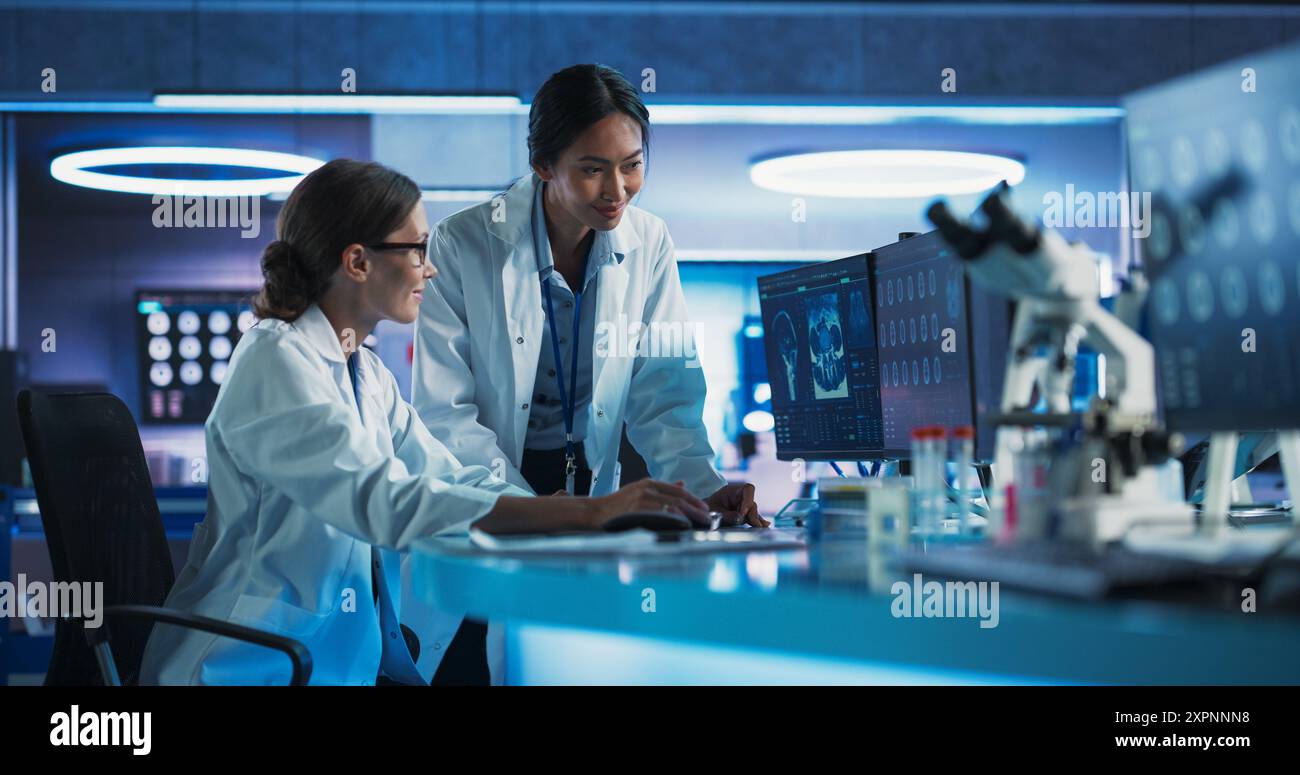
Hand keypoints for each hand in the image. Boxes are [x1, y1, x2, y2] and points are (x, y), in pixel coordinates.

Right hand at [587, 479, 712, 528]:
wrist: (595, 512)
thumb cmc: (616, 505)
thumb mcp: (639, 491)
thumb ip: (661, 489)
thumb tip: (682, 484)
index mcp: (649, 483)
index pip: (677, 490)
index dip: (693, 499)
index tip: (705, 508)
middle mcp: (647, 488)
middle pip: (678, 499)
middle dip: (696, 509)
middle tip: (708, 519)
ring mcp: (642, 499)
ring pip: (672, 506)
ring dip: (689, 516)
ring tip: (699, 524)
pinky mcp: (637, 510)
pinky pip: (661, 515)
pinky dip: (674, 520)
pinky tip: (683, 525)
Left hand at [705, 482, 768, 527]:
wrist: (703, 513)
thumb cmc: (709, 508)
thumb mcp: (715, 512)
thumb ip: (728, 516)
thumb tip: (741, 518)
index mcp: (732, 491)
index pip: (747, 489)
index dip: (748, 501)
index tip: (743, 513)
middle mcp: (740, 497)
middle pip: (751, 503)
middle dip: (752, 514)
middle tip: (755, 525)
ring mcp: (743, 506)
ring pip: (753, 512)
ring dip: (755, 519)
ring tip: (761, 527)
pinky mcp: (744, 515)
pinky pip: (752, 517)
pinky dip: (757, 521)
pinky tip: (765, 525)